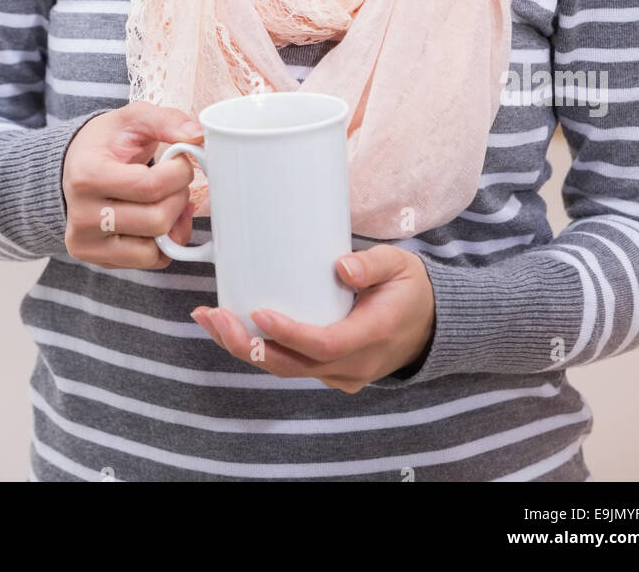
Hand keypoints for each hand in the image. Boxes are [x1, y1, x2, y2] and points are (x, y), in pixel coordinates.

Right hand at [62, 102, 203, 269]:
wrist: (73, 165)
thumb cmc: (105, 142)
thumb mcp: (132, 119)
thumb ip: (165, 121)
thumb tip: (197, 135)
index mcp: (87, 176)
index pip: (150, 187)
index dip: (180, 173)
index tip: (180, 160)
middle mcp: (82, 215)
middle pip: (156, 220)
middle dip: (179, 197)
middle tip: (176, 181)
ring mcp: (87, 242)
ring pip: (154, 249)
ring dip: (174, 223)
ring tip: (169, 200)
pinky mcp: (98, 259)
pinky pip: (149, 262)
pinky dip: (165, 243)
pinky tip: (161, 220)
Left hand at [191, 246, 435, 392]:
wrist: (430, 324)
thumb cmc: (410, 288)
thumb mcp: (399, 265)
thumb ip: (372, 264)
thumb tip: (341, 267)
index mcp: (373, 335)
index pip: (325, 345)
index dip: (289, 334)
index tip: (258, 313)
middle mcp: (355, 364)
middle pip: (294, 366)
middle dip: (247, 345)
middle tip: (214, 316)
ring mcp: (341, 374)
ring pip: (286, 370)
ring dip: (245, 348)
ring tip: (209, 319)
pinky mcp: (329, 372)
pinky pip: (291, 367)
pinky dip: (260, 351)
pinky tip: (231, 329)